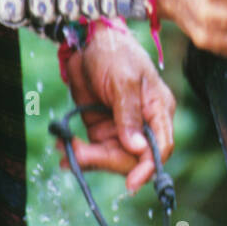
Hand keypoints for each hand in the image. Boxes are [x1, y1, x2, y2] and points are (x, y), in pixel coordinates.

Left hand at [57, 22, 175, 192]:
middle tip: (79, 154)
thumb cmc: (115, 54)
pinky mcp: (102, 129)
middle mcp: (143, 124)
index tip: (131, 183)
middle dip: (106, 160)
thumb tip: (138, 149)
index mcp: (158, 110)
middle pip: (133, 159)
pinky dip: (79, 153)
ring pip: (111, 158)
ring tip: (67, 150)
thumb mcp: (124, 80)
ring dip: (89, 159)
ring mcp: (122, 128)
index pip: (161, 147)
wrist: (88, 42)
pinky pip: (94, 150)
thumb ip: (129, 114)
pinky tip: (65, 149)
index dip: (148, 168)